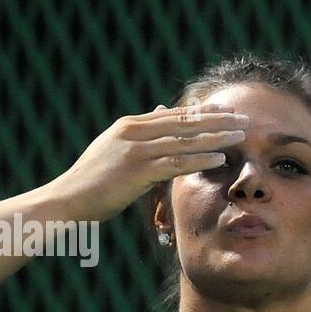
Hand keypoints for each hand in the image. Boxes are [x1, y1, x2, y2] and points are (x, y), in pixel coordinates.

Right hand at [45, 103, 248, 221]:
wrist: (66, 200)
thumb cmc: (89, 182)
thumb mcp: (111, 151)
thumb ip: (136, 136)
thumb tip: (158, 115)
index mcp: (128, 126)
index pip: (172, 115)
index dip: (202, 113)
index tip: (226, 111)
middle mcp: (133, 132)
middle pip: (183, 123)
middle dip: (216, 120)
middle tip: (244, 118)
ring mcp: (135, 150)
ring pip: (184, 140)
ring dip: (215, 137)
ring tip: (241, 136)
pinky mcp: (137, 170)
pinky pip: (176, 163)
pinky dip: (200, 159)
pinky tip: (220, 158)